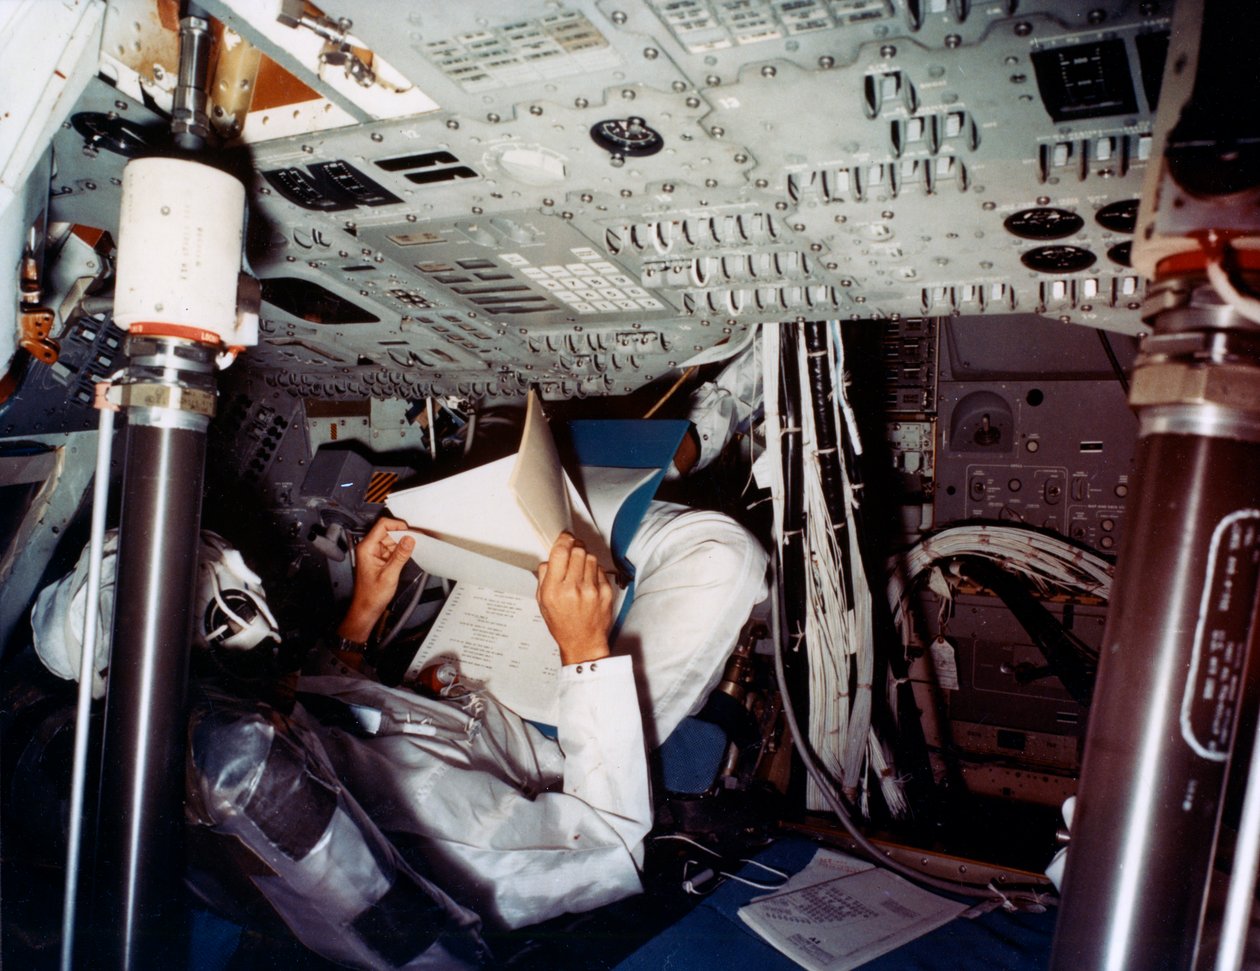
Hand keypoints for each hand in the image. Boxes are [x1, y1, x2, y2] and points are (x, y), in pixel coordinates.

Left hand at [337, 517, 414, 642]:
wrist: (366, 609)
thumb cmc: (371, 596)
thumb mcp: (389, 575)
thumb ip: (400, 555)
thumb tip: (409, 540)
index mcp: (367, 548)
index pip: (382, 526)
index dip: (397, 526)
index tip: (409, 532)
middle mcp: (369, 548)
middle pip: (388, 532)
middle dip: (401, 537)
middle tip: (413, 542)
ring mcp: (374, 553)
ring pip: (391, 541)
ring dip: (401, 545)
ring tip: (409, 553)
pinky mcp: (379, 559)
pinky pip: (391, 550)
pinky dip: (399, 552)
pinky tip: (404, 559)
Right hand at [536, 533, 612, 665]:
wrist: (583, 642)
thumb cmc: (562, 623)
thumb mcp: (543, 602)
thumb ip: (544, 578)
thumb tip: (549, 559)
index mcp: (554, 590)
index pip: (560, 553)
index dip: (563, 540)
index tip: (564, 537)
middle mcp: (573, 589)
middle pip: (577, 551)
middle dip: (575, 547)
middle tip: (573, 549)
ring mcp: (591, 590)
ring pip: (590, 558)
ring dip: (585, 557)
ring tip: (580, 567)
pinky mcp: (605, 593)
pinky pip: (600, 569)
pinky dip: (594, 570)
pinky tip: (589, 579)